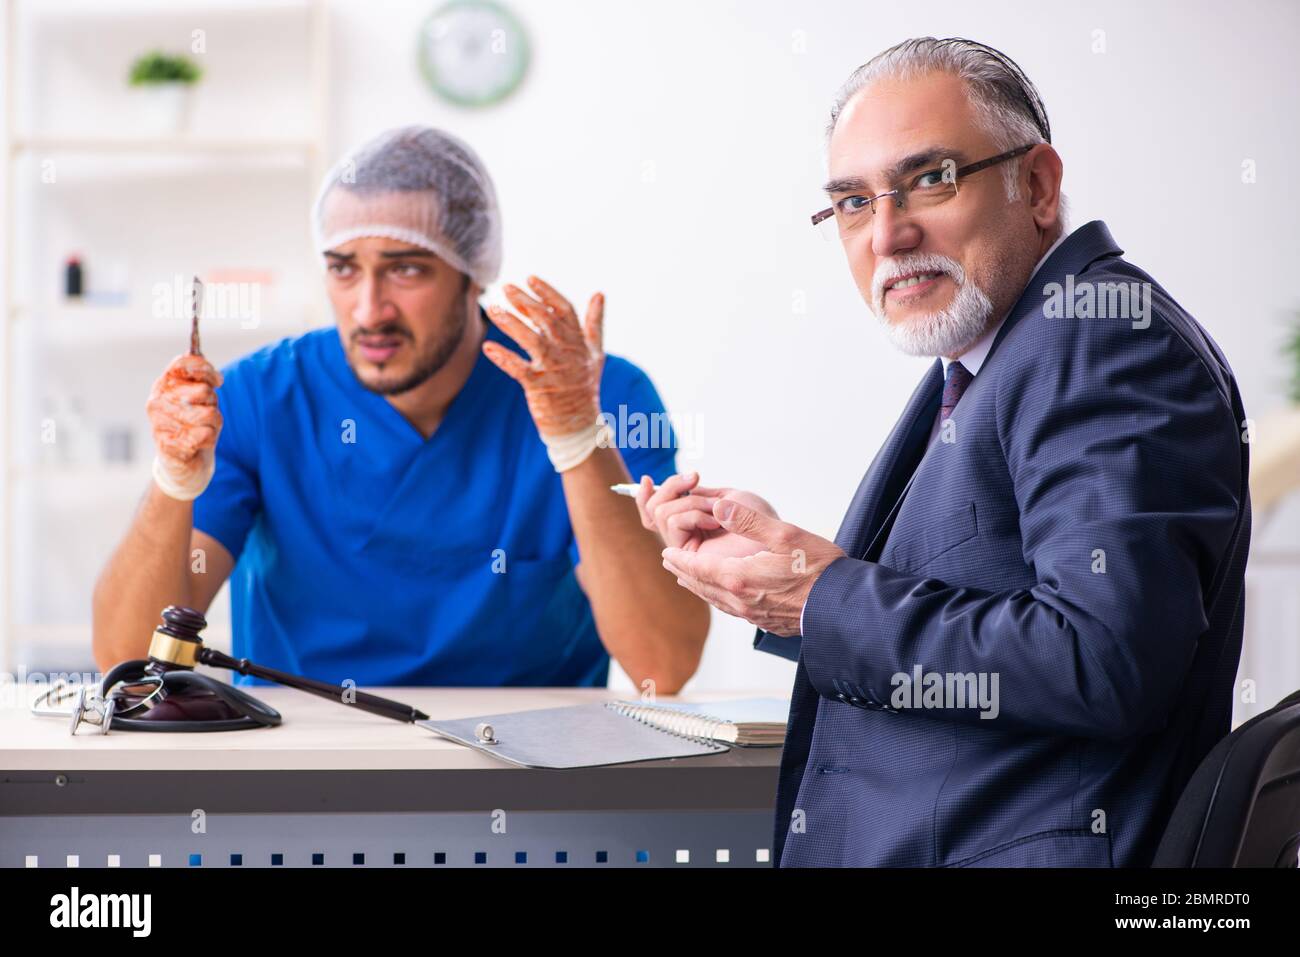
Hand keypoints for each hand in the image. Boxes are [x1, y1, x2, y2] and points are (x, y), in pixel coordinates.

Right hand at [146, 353, 222, 493]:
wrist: (182, 462)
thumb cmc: (193, 425)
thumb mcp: (198, 398)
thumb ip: (200, 378)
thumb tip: (206, 363)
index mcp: (163, 385)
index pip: (182, 364)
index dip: (206, 369)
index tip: (218, 381)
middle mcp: (157, 401)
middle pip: (203, 391)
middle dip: (212, 403)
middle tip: (203, 414)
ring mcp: (160, 423)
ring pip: (208, 414)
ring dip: (213, 423)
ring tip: (201, 429)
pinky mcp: (168, 445)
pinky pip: (206, 435)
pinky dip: (209, 439)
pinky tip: (197, 443)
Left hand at [482, 276, 604, 437]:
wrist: (580, 424)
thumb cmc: (585, 385)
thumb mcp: (596, 353)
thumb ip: (595, 323)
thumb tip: (599, 294)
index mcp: (580, 342)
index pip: (564, 310)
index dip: (548, 293)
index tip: (530, 279)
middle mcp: (567, 352)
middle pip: (545, 320)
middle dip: (525, 302)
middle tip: (506, 288)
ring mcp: (553, 370)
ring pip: (531, 340)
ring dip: (511, 323)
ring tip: (493, 309)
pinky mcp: (539, 387)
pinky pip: (518, 369)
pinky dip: (503, 357)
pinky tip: (488, 347)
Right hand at [635, 472, 777, 557]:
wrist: (776, 537)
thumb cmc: (759, 519)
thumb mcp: (725, 498)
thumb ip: (696, 494)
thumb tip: (673, 486)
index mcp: (692, 524)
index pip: (656, 513)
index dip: (645, 496)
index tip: (647, 479)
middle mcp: (685, 538)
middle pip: (653, 510)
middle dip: (672, 488)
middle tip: (695, 479)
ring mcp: (686, 549)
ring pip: (661, 514)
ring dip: (689, 501)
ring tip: (715, 509)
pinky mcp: (690, 558)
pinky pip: (673, 525)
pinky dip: (692, 514)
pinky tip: (713, 521)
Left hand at [660, 499, 844, 636]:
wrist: (842, 606)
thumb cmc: (818, 569)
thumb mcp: (784, 535)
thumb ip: (748, 521)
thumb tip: (719, 506)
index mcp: (739, 578)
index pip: (698, 568)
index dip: (681, 560)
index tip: (666, 553)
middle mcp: (741, 600)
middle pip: (702, 586)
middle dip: (684, 573)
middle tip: (670, 563)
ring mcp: (753, 614)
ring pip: (716, 600)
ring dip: (699, 587)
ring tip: (689, 579)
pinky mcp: (766, 622)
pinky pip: (732, 609)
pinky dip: (719, 598)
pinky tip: (723, 595)